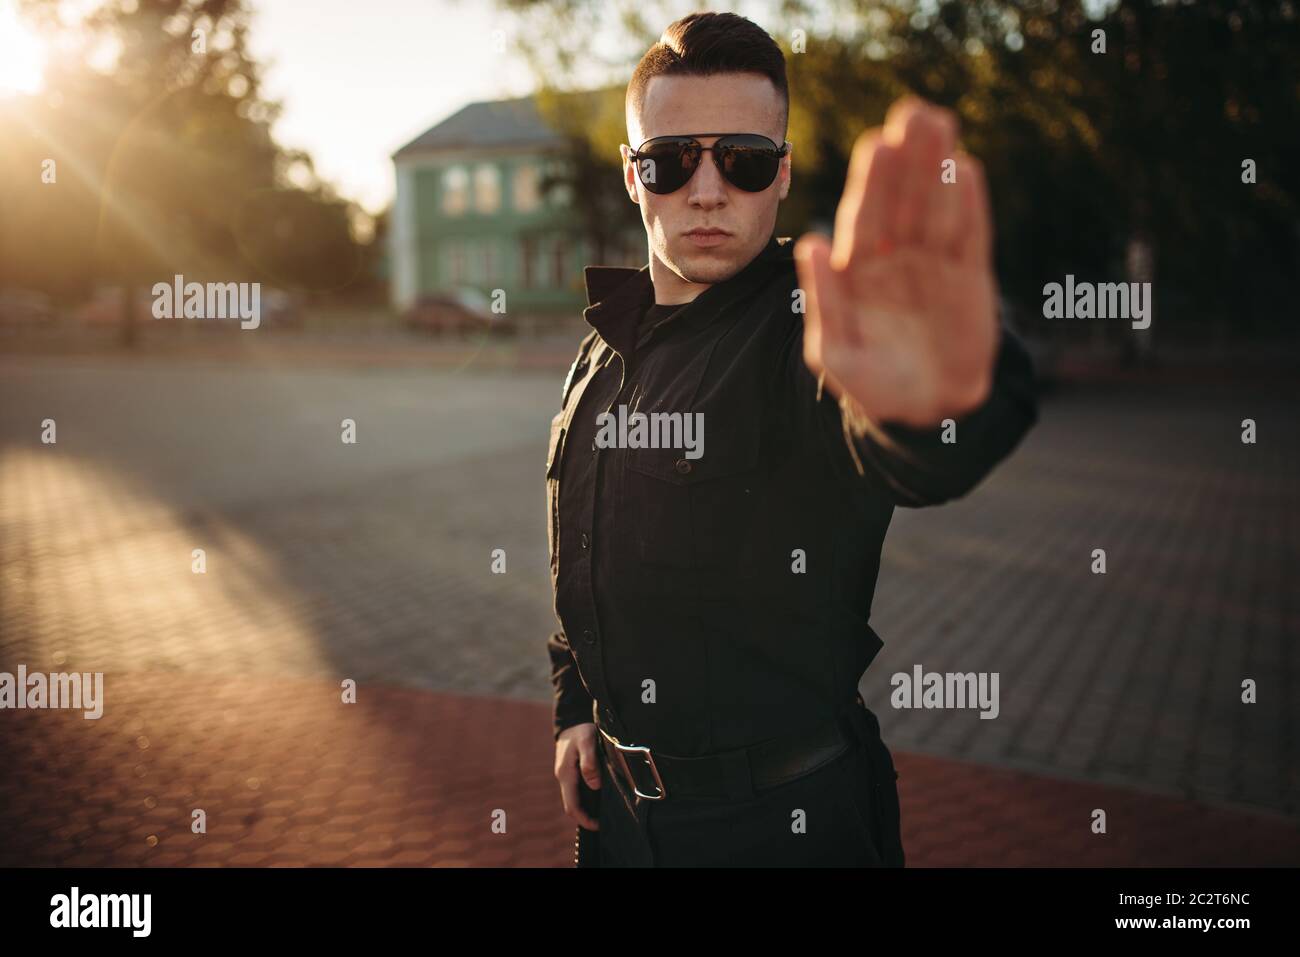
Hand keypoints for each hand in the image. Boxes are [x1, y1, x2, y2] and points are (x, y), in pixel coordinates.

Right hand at [554, 722, 600, 829]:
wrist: (571, 719)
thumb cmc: (580, 730)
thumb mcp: (587, 741)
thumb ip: (589, 762)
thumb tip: (594, 785)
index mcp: (566, 774)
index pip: (572, 805)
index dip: (584, 819)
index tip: (598, 826)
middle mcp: (564, 777)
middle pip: (572, 806)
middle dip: (585, 817)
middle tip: (603, 823)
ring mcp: (566, 775)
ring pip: (574, 799)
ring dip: (586, 809)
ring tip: (603, 814)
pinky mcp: (571, 771)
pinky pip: (577, 790)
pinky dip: (586, 799)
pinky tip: (599, 798)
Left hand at [795, 97, 999, 428]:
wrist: (921, 414)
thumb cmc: (869, 383)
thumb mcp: (834, 349)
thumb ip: (823, 298)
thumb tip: (808, 244)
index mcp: (857, 269)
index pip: (863, 216)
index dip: (871, 181)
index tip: (877, 143)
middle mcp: (895, 258)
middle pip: (902, 199)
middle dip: (909, 158)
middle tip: (916, 113)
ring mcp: (933, 265)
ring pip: (936, 207)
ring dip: (939, 168)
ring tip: (943, 125)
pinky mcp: (969, 278)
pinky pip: (969, 235)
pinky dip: (969, 205)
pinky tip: (967, 170)